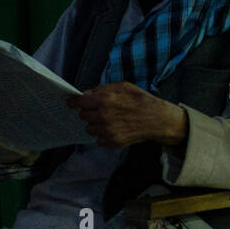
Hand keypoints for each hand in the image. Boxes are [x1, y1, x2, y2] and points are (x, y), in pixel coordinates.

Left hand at [66, 82, 187, 148]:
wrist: (158, 119)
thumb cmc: (141, 100)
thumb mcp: (124, 86)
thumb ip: (103, 89)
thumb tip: (87, 94)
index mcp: (105, 99)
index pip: (79, 102)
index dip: (74, 102)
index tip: (72, 103)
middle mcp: (104, 116)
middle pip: (83, 116)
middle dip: (89, 112)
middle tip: (99, 110)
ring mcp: (108, 131)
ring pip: (89, 129)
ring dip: (95, 125)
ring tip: (108, 120)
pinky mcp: (113, 142)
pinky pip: (98, 140)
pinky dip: (103, 135)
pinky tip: (114, 129)